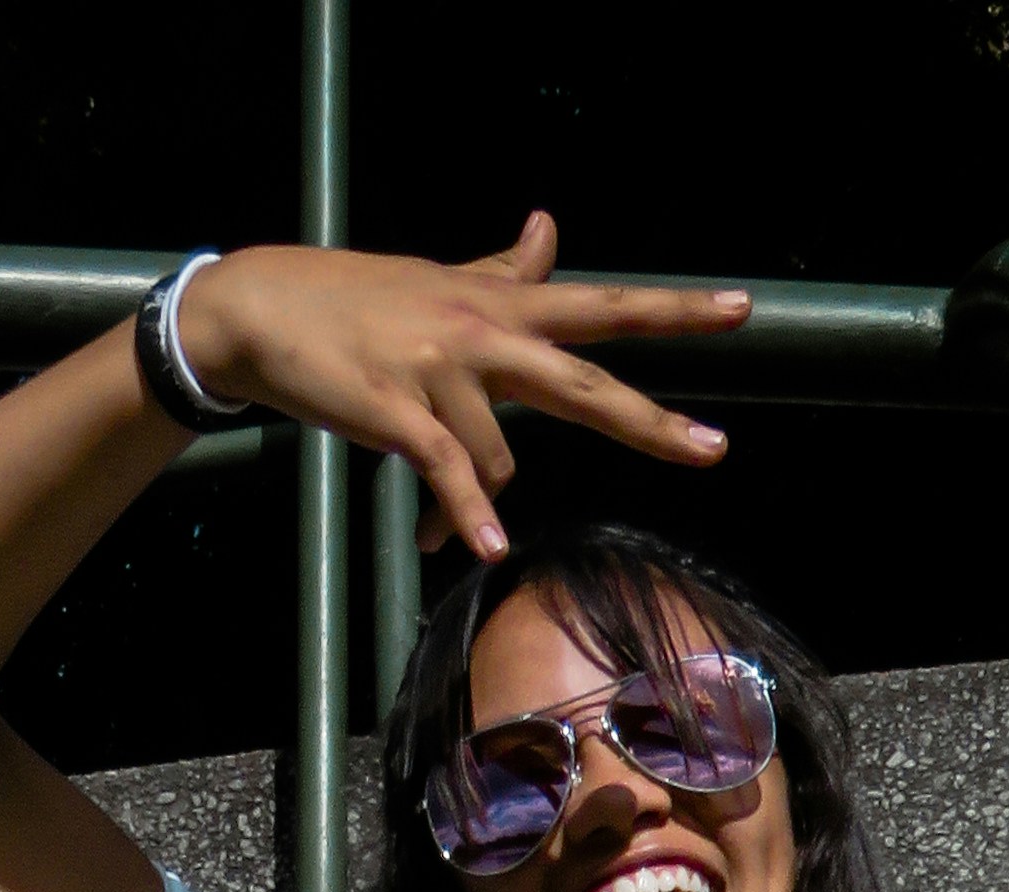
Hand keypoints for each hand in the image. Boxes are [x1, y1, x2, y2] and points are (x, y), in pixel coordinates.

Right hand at [179, 215, 746, 564]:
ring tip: (444, 533)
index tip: (741, 310)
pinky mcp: (397, 409)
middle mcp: (483, 333)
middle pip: (584, 380)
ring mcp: (441, 370)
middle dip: (652, 422)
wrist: (267, 309)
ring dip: (474, 509)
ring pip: (500, 455)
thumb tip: (549, 225)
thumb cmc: (357, 303)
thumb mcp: (442, 282)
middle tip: (715, 451)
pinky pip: (446, 471)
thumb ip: (505, 268)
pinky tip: (476, 550)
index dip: (673, 311)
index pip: (602, 304)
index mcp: (501, 307)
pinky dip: (464, 514)